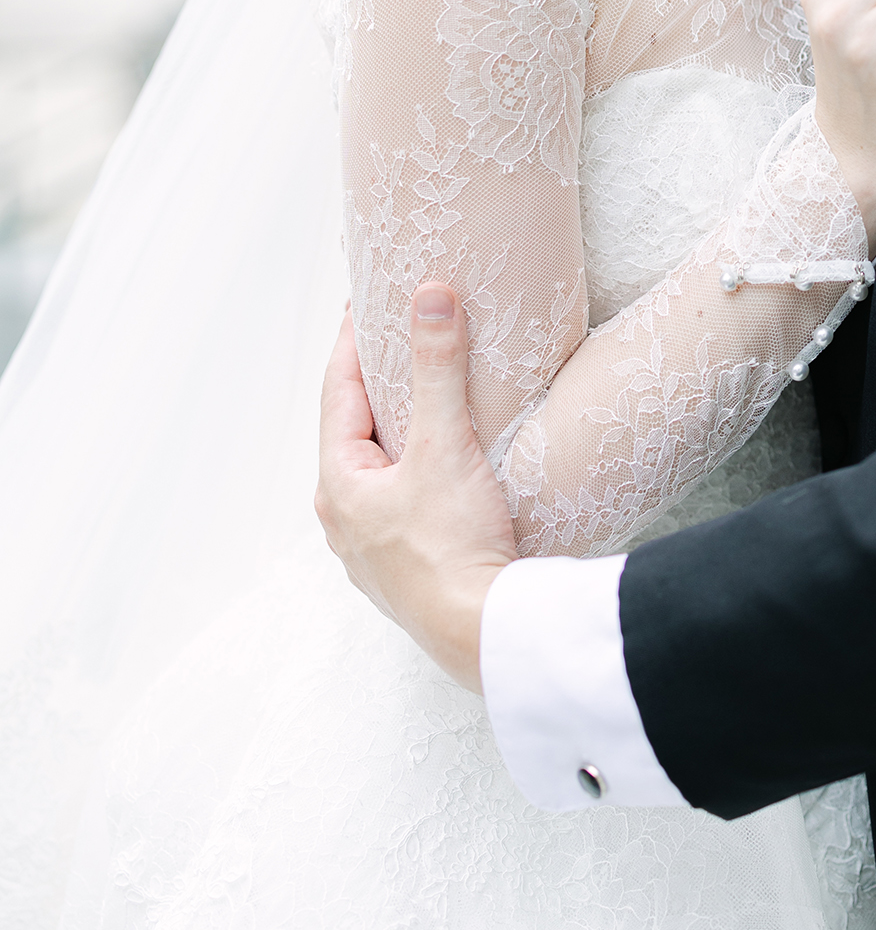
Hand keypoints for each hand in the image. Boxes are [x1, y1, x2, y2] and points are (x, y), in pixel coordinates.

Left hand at [314, 286, 516, 692]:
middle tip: (394, 343)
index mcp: (339, 484)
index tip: (362, 303)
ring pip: (376, 474)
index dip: (351, 344)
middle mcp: (344, 520)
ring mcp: (371, 552)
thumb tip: (430, 296)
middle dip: (371, 387)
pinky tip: (440, 471)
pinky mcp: (404, 572)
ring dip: (393, 434)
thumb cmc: (453, 545)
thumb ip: (437, 367)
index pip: (338, 393)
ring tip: (420, 402)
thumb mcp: (444, 444)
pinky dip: (413, 472)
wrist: (483, 633)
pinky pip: (399, 505)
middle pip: (353, 434)